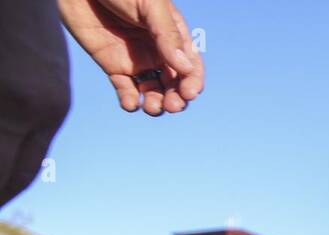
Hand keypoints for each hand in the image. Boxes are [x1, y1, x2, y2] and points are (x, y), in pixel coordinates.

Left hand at [58, 0, 202, 115]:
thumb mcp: (150, 5)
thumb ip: (167, 35)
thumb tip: (186, 68)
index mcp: (172, 36)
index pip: (190, 66)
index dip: (193, 82)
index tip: (188, 93)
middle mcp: (158, 52)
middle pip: (174, 84)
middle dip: (176, 99)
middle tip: (171, 105)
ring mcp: (136, 61)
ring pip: (153, 91)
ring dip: (156, 104)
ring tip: (152, 108)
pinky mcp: (112, 66)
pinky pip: (126, 90)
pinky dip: (130, 101)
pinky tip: (131, 104)